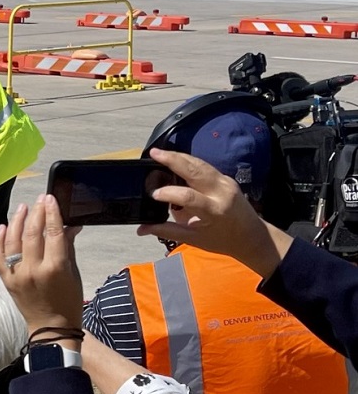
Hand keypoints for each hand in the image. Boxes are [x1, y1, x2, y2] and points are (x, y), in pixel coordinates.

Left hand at [0, 195, 83, 336]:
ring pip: (12, 241)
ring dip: (16, 221)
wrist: (51, 328)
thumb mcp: (73, 273)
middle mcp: (33, 270)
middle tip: (40, 200)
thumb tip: (69, 225)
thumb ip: (68, 247)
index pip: (52, 233)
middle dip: (36, 213)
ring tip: (22, 208)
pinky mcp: (6, 280)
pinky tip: (3, 227)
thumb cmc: (68, 301)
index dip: (51, 213)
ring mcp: (17, 275)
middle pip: (31, 233)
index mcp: (55, 268)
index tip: (50, 199)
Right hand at [139, 148, 289, 277]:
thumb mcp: (194, 239)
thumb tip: (141, 229)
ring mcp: (225, 182)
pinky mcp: (225, 178)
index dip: (169, 193)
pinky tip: (175, 159)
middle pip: (195, 171)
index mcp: (214, 211)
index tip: (153, 194)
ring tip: (160, 153)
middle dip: (173, 160)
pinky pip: (204, 166)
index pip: (189, 196)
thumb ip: (166, 231)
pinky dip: (188, 162)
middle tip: (153, 153)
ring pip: (200, 164)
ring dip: (179, 157)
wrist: (253, 236)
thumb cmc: (223, 240)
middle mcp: (221, 193)